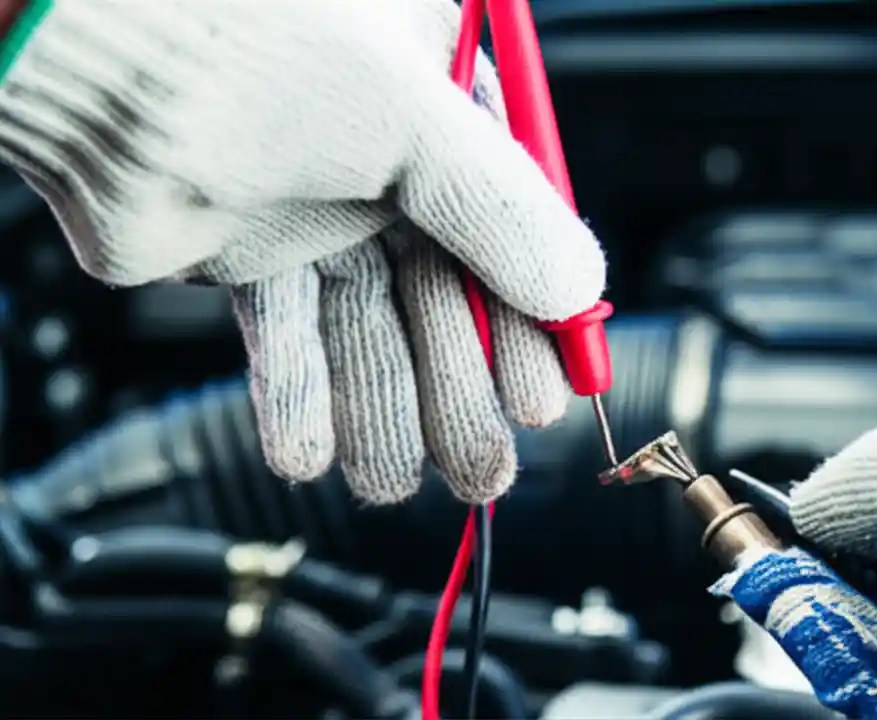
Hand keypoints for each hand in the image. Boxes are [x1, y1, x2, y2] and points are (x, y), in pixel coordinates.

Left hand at [0, 0, 603, 502]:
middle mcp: (384, 158)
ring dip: (380, 408)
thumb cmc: (257, 46)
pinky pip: (283, 334)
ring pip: (365, 324)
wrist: (103, 68)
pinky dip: (297, 396)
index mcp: (441, 108)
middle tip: (480, 466)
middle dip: (456, 388)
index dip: (529, 323)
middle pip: (441, 292)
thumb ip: (505, 212)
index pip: (510, 230)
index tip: (544, 395)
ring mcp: (312, 206)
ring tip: (396, 478)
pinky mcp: (242, 251)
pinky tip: (310, 452)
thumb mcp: (420, 122)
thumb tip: (578, 292)